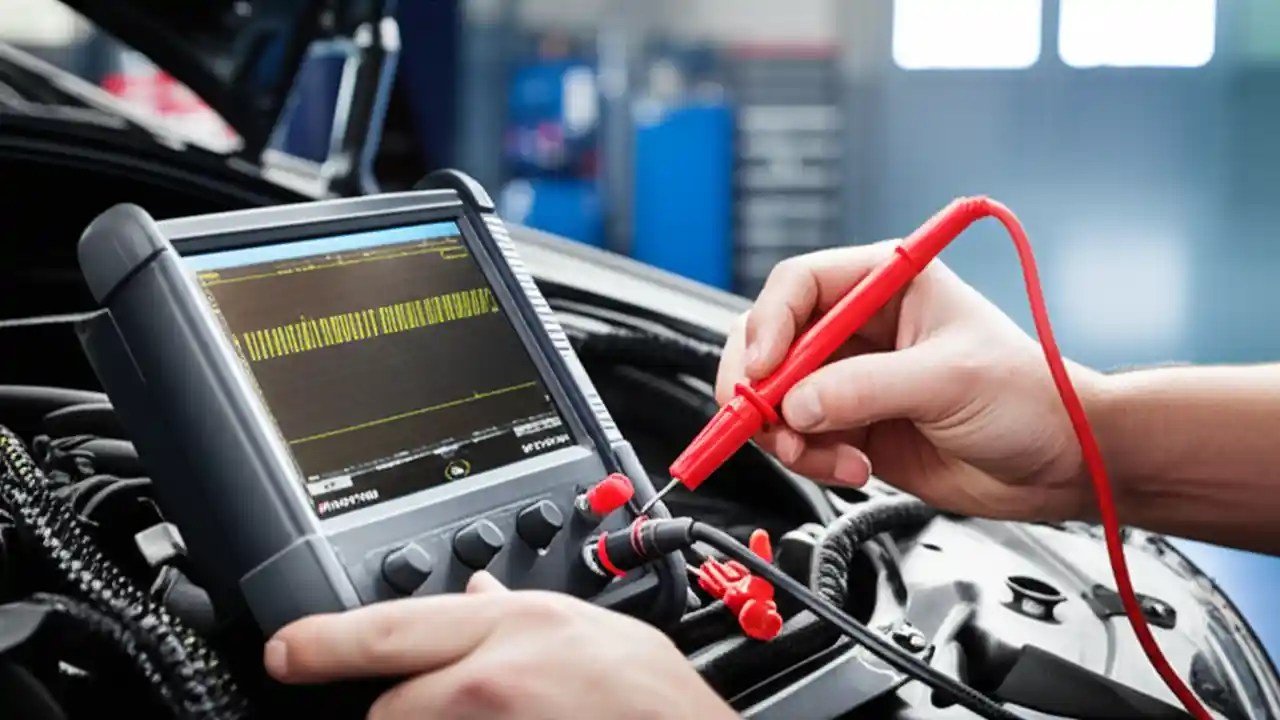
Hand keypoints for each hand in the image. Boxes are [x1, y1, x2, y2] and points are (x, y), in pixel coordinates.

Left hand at [264, 572, 737, 719]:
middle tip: (451, 711)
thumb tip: (473, 590)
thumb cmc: (653, 699)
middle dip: (404, 712)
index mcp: (513, 627)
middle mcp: (491, 682)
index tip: (283, 652)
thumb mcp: (584, 628)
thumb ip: (517, 610)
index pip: (389, 629)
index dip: (322, 642)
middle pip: (388, 707)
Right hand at [717, 240, 1107, 521]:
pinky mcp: (848, 428)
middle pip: (769, 341)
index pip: (799, 286)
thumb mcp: (949, 380)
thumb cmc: (1030, 398)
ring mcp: (850, 380)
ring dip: (785, 435)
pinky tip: (852, 469)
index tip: (764, 371)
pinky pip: (796, 440)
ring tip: (828, 458)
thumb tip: (798, 404)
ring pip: (774, 398)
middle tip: (763, 423)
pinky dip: (809, 460)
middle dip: (759, 386)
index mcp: (885, 284)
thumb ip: (867, 388)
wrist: (1059, 464)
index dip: (769, 323)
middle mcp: (858, 327)